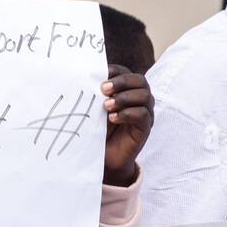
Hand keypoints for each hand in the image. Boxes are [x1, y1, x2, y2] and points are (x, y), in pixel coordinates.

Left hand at [101, 64, 152, 186]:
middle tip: (103, 89)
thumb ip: (92, 93)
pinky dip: (127, 114)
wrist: (103, 156)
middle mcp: (138, 98)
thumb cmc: (97, 127)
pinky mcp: (145, 127)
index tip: (99, 74)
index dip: (115, 71)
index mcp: (125, 89)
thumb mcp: (93, 107)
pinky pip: (143, 114)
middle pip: (140, 81)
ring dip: (124, 98)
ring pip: (145, 95)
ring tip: (106, 106)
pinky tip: (113, 118)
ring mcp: (145, 112)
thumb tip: (80, 76)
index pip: (125, 72)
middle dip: (122, 81)